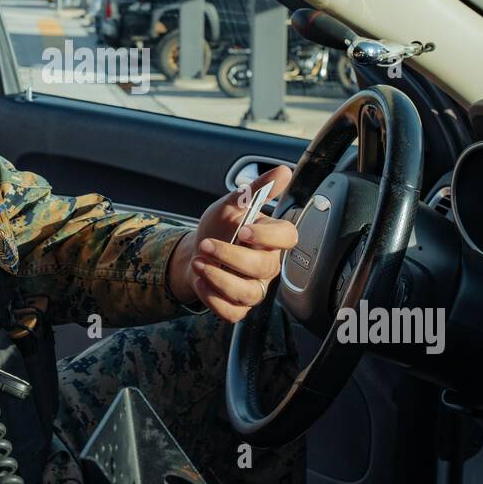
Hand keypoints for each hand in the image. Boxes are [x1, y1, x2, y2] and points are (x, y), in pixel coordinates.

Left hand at [168, 166, 298, 322]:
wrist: (194, 251)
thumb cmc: (219, 227)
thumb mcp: (231, 204)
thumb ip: (255, 190)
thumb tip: (283, 172)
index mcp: (271, 238)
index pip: (288, 238)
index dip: (268, 235)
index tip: (243, 230)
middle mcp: (267, 264)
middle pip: (264, 267)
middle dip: (231, 256)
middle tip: (206, 244)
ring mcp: (254, 287)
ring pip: (249, 293)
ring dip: (220, 279)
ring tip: (199, 263)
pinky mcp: (238, 306)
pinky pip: (233, 312)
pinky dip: (214, 299)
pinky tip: (201, 282)